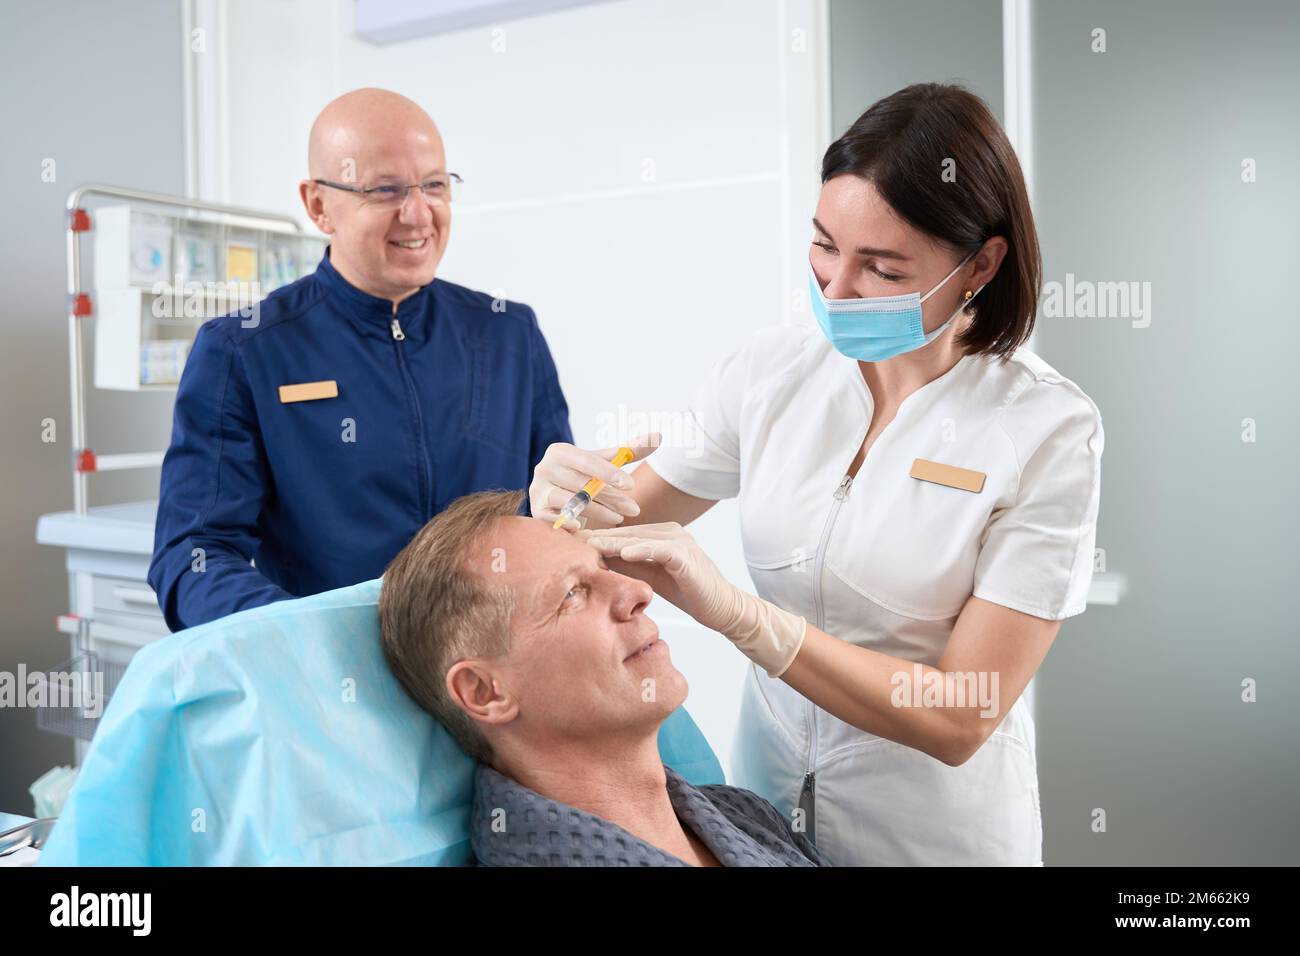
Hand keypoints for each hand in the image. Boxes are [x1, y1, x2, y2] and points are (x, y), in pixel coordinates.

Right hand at [529, 434, 660, 529]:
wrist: (559, 500)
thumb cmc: (585, 478)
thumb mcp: (606, 463)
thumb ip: (630, 451)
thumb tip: (658, 435)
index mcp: (559, 451)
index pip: (587, 461)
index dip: (609, 473)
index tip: (631, 485)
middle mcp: (544, 468)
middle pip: (581, 484)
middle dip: (611, 497)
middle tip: (634, 509)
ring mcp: (538, 491)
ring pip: (571, 502)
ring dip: (599, 512)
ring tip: (619, 518)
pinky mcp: (536, 512)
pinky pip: (554, 519)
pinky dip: (569, 523)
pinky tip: (583, 528)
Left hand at [575, 522, 741, 632]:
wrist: (721, 608)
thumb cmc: (686, 592)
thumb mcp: (649, 576)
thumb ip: (627, 565)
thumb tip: (595, 560)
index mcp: (661, 534)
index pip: (623, 532)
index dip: (597, 535)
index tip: (572, 540)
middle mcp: (671, 532)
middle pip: (628, 531)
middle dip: (599, 535)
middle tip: (572, 537)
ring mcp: (681, 542)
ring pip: (641, 537)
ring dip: (614, 541)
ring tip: (590, 544)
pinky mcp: (688, 557)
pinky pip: (663, 550)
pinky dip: (644, 550)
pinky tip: (625, 553)